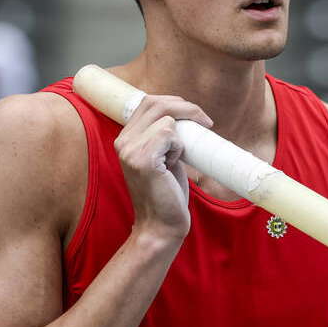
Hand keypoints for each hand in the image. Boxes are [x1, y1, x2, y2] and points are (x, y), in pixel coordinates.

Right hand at [113, 95, 212, 240]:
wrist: (161, 224)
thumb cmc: (166, 192)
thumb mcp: (163, 157)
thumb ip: (164, 136)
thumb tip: (184, 113)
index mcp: (125, 139)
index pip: (148, 102)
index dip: (174, 102)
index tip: (195, 114)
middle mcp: (123, 141)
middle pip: (156, 103)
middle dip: (186, 107)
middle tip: (205, 121)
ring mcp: (130, 150)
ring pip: (166, 118)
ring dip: (181, 134)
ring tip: (177, 158)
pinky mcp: (142, 160)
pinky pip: (169, 134)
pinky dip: (179, 147)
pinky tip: (173, 165)